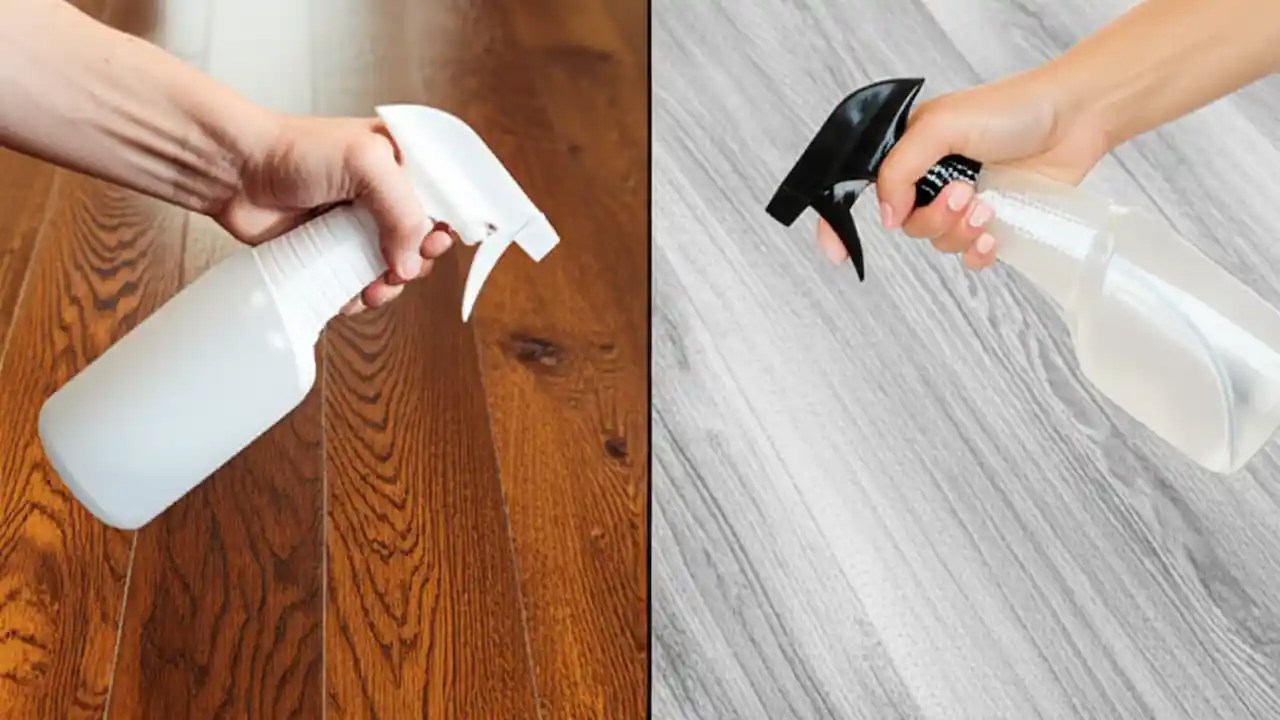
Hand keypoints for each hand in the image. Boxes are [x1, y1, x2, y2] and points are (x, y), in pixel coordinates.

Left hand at [215, 115, 453, 313]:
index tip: (435, 242)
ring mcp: (357, 226)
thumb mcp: (366, 162)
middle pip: (421, 242)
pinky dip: (357, 295)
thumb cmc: (295, 150)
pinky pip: (357, 283)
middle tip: (400, 267)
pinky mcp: (331, 252)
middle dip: (416, 262)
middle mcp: (383, 196)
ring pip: (393, 269)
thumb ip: (402, 209)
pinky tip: (349, 293)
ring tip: (373, 288)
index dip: (445, 227)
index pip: (443, 202)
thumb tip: (409, 263)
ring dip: (389, 286)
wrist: (235, 171)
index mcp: (401, 164)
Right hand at [817, 70, 1112, 270]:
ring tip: (989, 204)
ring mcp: (964, 203)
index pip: (862, 191)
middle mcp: (932, 179)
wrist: (1075, 118)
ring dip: (961, 231)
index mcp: (909, 152)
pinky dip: (979, 252)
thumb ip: (899, 169)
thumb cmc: (1012, 110)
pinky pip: (971, 257)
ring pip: (939, 242)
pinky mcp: (995, 222)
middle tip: (964, 192)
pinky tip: (995, 234)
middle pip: (908, 225)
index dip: (839, 226)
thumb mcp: (940, 127)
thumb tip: (886, 217)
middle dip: (935, 217)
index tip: (837, 255)